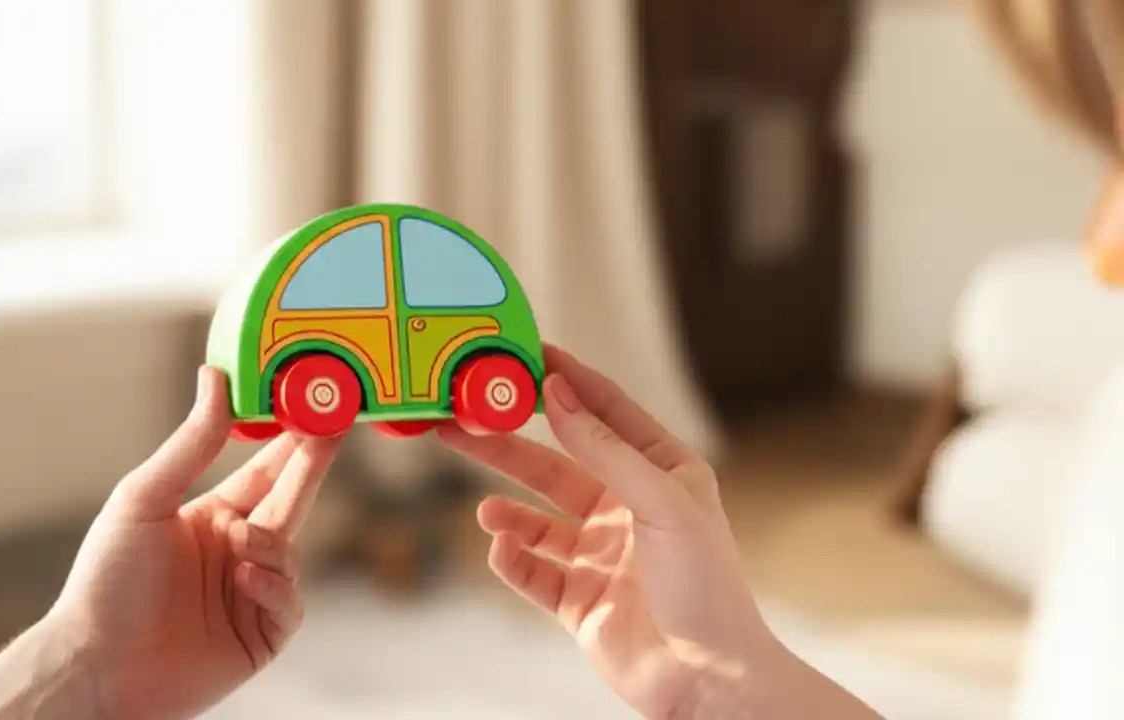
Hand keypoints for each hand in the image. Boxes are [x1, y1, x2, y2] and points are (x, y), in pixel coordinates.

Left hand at [47, 366, 341, 718]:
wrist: (96, 667)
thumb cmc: (107, 583)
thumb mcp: (145, 499)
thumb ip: (191, 444)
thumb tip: (214, 378)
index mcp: (210, 516)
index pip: (264, 470)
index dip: (292, 440)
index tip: (317, 405)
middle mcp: (235, 551)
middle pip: (290, 502)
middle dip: (312, 468)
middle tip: (336, 429)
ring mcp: (250, 594)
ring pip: (292, 554)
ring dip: (272, 545)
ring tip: (242, 547)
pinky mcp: (260, 636)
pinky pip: (290, 603)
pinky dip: (275, 589)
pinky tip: (246, 583)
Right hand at [441, 347, 877, 719]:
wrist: (711, 681)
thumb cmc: (707, 585)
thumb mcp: (662, 502)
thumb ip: (605, 449)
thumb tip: (560, 394)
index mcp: (660, 474)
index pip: (605, 413)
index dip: (566, 381)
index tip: (524, 351)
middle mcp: (626, 509)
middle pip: (554, 463)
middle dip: (508, 444)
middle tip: (461, 420)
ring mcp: (600, 555)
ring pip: (536, 517)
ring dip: (505, 508)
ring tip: (482, 505)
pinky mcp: (579, 599)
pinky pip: (532, 572)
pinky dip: (512, 560)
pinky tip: (501, 550)